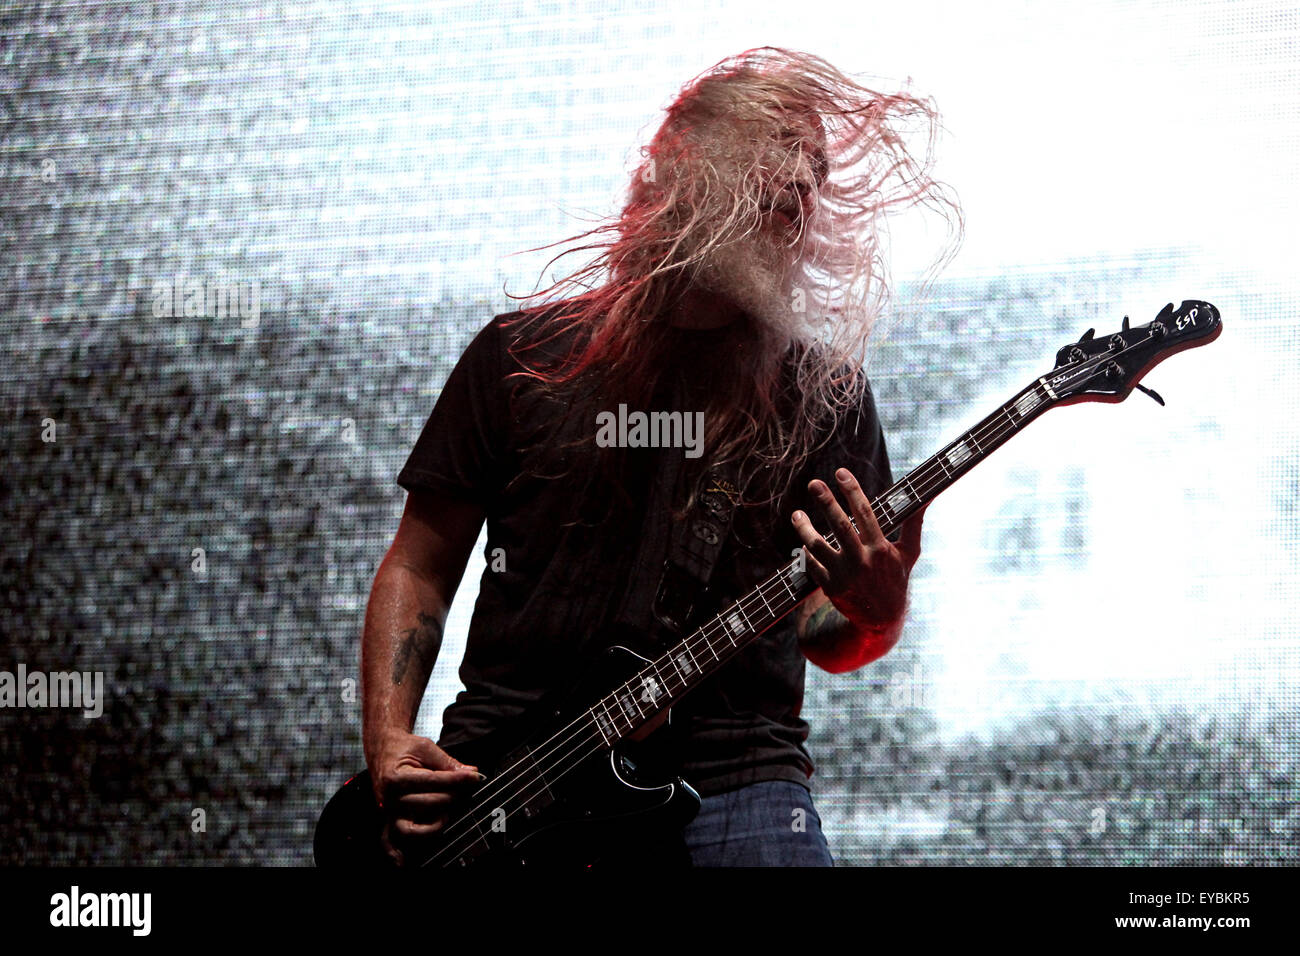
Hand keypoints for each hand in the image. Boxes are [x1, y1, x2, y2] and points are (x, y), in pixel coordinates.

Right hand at [368, 729, 483, 865]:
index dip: (458, 779)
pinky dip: (394, 852)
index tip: (475, 777)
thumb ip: (448, 763)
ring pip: (412, 828)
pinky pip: (388, 840)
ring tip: (448, 812)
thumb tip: (471, 772)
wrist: (383, 749)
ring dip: (435, 823)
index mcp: (396, 777)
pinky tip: (402, 862)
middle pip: (427, 805)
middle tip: (468, 788)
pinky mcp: (389, 818)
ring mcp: (389, 811)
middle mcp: (390, 798)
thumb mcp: (426, 748)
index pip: (433, 781)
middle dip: (453, 796)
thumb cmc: (404, 749)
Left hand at [791, 466, 924, 629]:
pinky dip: (806, 553)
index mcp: (880, 549)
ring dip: (804, 528)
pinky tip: (803, 541)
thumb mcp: (909, 553)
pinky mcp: (830, 588)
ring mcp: (844, 575)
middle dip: (826, 502)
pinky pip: (812, 565)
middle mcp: (861, 561)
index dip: (853, 491)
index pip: (865, 513)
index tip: (841, 472)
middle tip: (813, 483)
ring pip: (817, 547)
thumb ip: (913, 524)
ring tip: (797, 514)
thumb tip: (927, 498)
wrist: (882, 619)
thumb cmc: (895, 579)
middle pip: (840, 526)